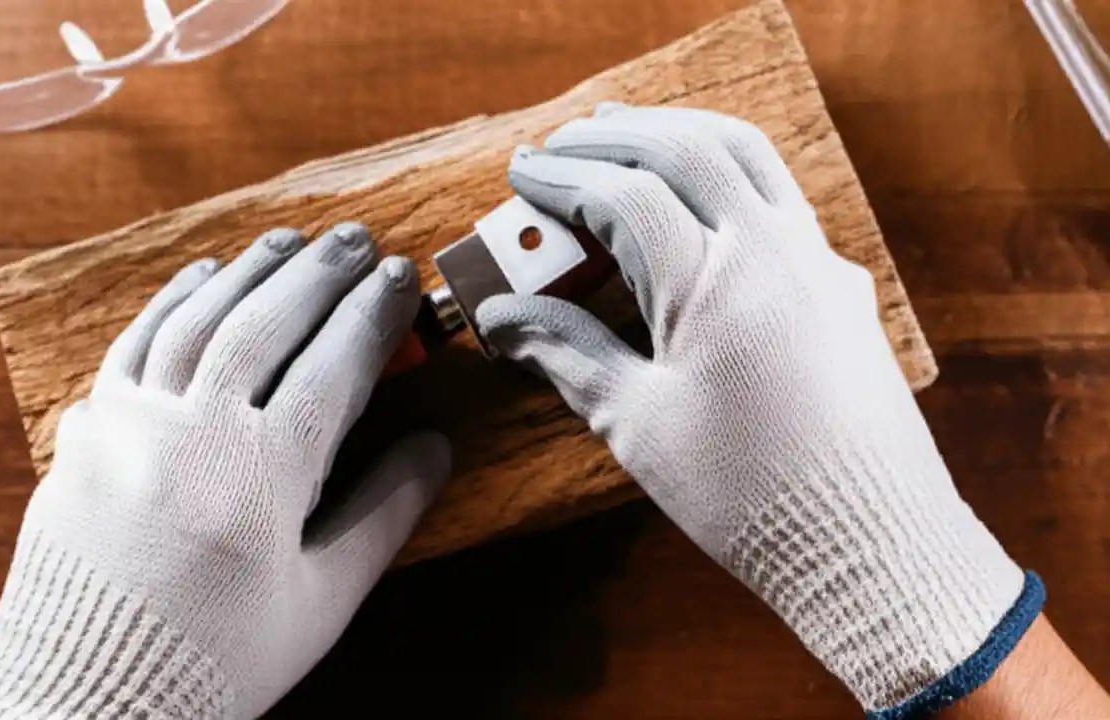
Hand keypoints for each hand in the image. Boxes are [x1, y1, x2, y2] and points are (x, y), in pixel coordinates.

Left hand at [0, 224, 449, 718]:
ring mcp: (131, 424)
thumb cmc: (221, 659)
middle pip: (267, 323)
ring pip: (198, 318)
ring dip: (251, 270)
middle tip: (358, 239)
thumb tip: (436, 445)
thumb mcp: (322, 601)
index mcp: (262, 476)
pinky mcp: (87, 431)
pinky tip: (204, 274)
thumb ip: (384, 512)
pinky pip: (133, 341)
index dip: (376, 315)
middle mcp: (193, 433)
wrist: (90, 697)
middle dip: (321, 273)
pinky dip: (173, 299)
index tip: (402, 277)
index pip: (335, 367)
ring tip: (292, 241)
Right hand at [476, 104, 1037, 714]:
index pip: (625, 195)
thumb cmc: (746, 495)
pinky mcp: (842, 287)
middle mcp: (774, 252)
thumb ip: (567, 352)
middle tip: (561, 142)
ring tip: (626, 133)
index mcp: (715, 284)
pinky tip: (702, 197)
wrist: (868, 546)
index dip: (562, 178)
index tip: (521, 170)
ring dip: (679, 134)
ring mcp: (818, 263)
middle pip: (687, 150)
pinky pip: (783, 199)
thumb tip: (503, 319)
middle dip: (615, 136)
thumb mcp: (636, 422)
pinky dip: (730, 173)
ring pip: (747, 156)